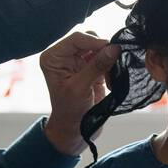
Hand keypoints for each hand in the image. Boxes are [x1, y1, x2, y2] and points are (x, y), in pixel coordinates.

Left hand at [41, 32, 120, 155]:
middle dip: (102, 50)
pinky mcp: (91, 69)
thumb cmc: (69, 111)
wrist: (74, 129)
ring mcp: (78, 62)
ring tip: (111, 75)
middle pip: (89, 40)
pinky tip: (110, 80)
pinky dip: (111, 66)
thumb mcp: (80, 88)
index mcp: (54, 57)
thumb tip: (114, 48)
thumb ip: (96, 66)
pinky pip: (105, 59)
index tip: (110, 49)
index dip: (94, 42)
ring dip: (108, 59)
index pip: (76, 38)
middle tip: (113, 62)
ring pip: (99, 48)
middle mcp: (64, 56)